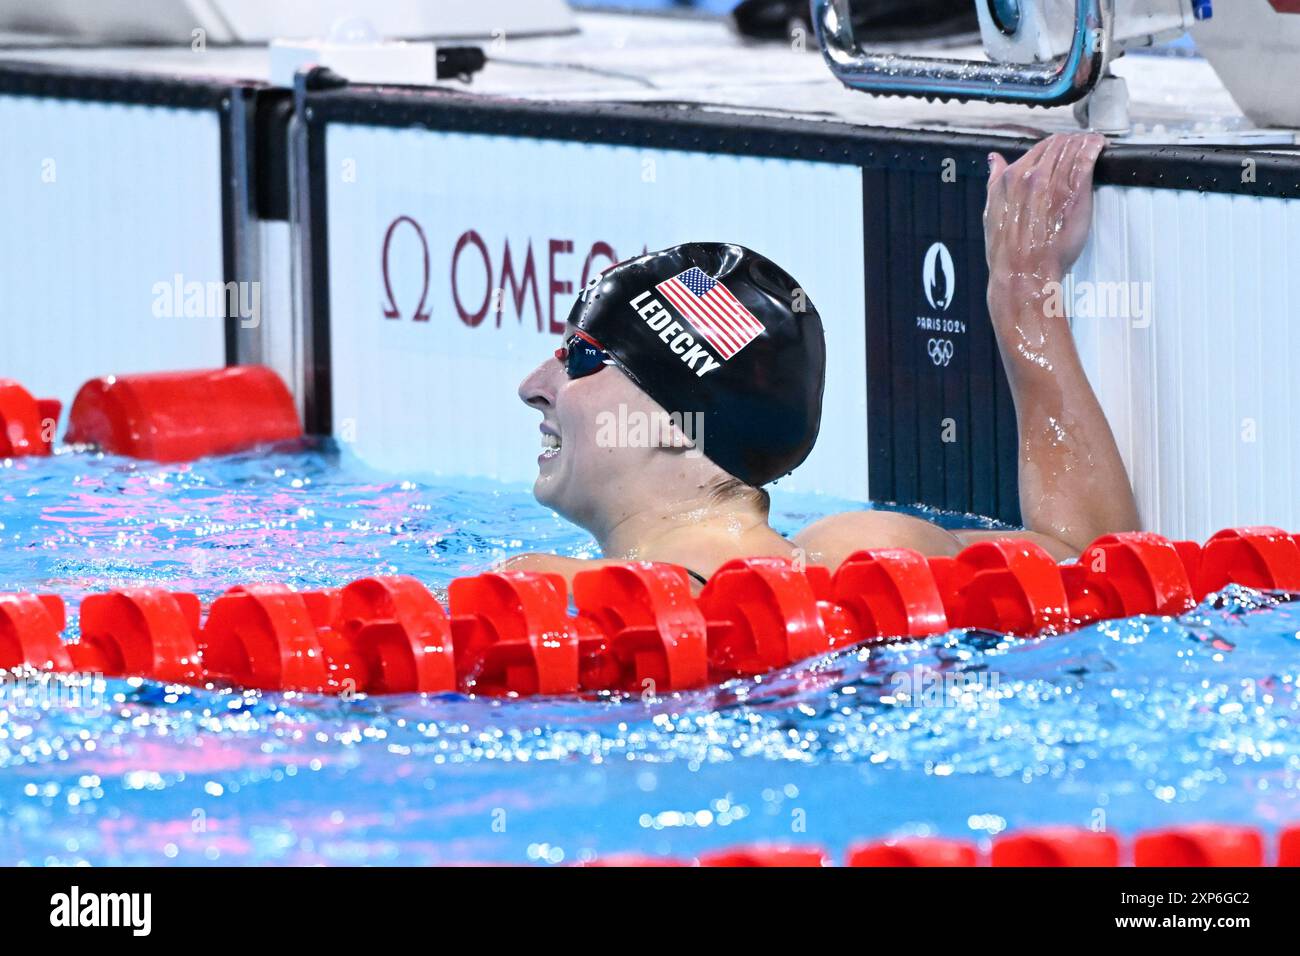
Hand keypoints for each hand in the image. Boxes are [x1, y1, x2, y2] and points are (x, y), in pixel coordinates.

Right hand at [984, 132, 1104, 295]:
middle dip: (1071, 141)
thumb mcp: (992, 212)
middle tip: (1082, 145)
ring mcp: (1052, 182)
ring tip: (1093, 144)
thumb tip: (994, 161)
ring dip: (1085, 142)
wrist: (1023, 273)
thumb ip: (995, 182)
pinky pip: (1086, 158)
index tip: (1063, 149)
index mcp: (1009, 179)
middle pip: (1057, 144)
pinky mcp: (1073, 192)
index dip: (1053, 146)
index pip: (1037, 148)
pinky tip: (1099, 146)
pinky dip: (1094, 147)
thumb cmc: (1008, 252)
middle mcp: (1030, 176)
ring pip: (1073, 148)